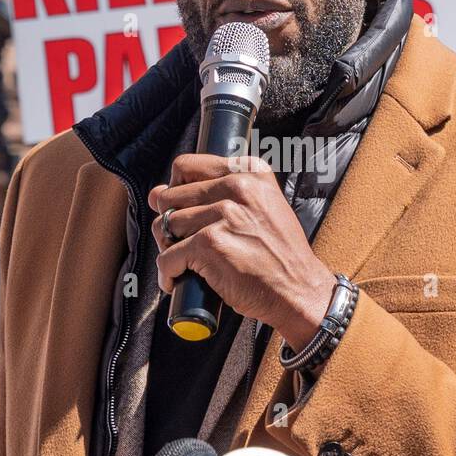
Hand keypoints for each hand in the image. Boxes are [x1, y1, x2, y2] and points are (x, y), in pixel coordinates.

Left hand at [148, 153, 334, 348]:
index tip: (183, 209)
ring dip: (169, 248)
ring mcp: (224, 214)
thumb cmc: (279, 254)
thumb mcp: (261, 206)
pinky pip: (168, 257)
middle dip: (171, 223)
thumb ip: (215, 193)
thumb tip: (156, 192)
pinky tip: (177, 280)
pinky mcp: (210, 244)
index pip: (186, 166)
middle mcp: (237, 186)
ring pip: (166, 226)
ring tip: (187, 262)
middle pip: (170, 196)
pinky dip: (168, 273)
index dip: (176, 190)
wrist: (299, 289)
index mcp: (249, 171)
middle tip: (185, 243)